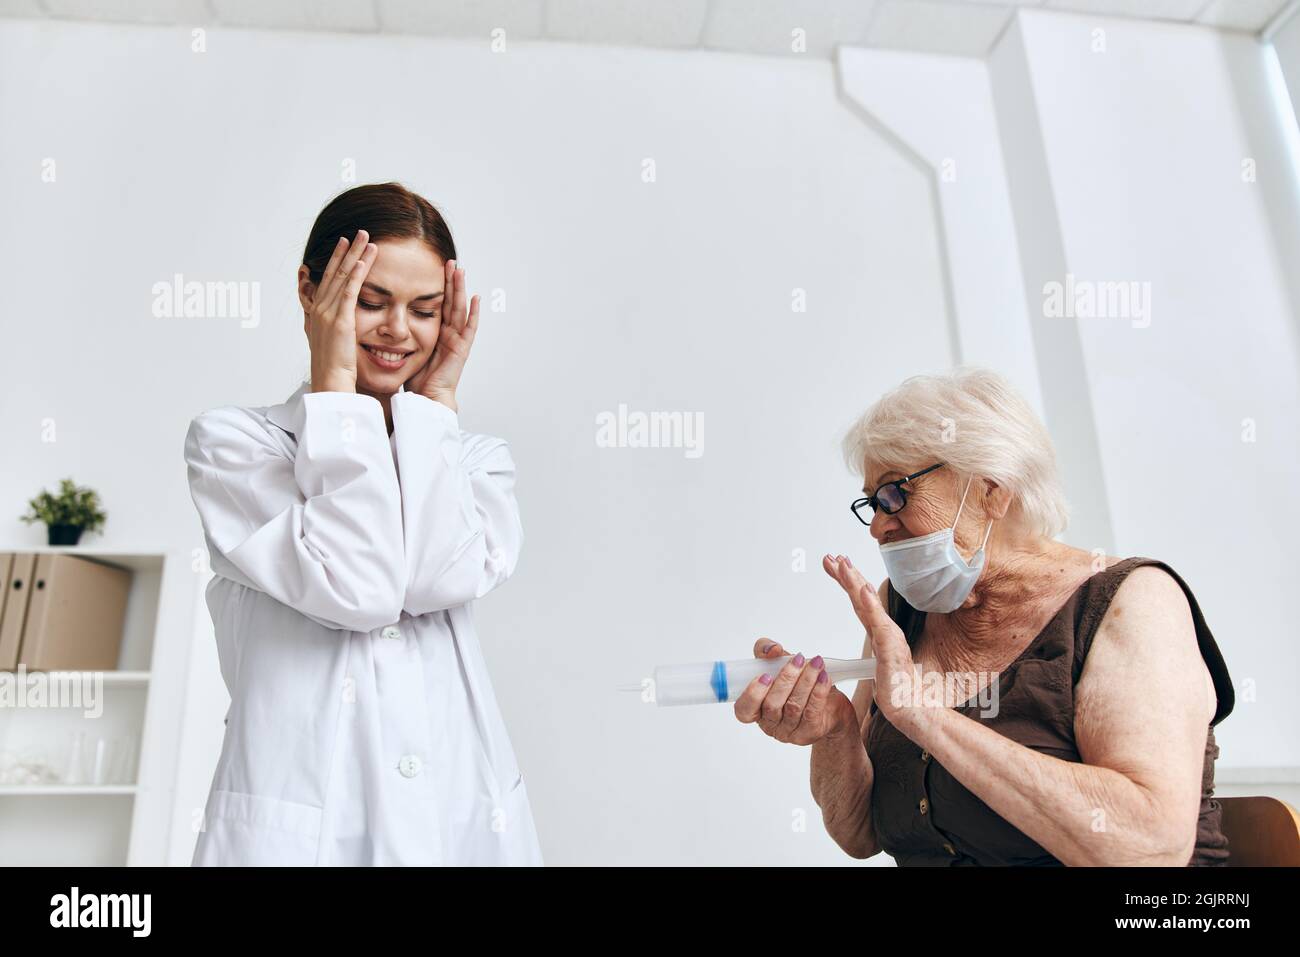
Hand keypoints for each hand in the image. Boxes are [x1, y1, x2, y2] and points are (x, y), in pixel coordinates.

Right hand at [306, 231, 377, 393]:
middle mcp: (320, 309)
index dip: (335, 261)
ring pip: (342, 277)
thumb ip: (331, 327)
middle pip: (334, 273)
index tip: (343, 244)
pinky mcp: (341, 320)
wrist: (331, 383)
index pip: (328, 280)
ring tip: (366, 238)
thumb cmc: (334, 369)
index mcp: (318, 313)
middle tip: (357, 233)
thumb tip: (334, 322)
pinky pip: (350, 291)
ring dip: (355, 255)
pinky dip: (356, 274)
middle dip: (346, 251)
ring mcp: (329, 313)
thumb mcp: (330, 343)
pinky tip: (364, 260)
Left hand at [407, 258, 478, 411]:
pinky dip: (473, 313)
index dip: (438, 286)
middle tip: (449, 261)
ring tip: (460, 270)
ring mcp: (457, 341)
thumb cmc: (416, 381)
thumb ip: (400, 336)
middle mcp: (448, 335)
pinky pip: (469, 329)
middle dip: (450, 281)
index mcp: (436, 334)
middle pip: (450, 302)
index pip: (437, 304)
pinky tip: (476, 298)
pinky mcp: (461, 350)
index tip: (434, 268)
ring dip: (461, 289)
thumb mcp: (405, 351)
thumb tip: (381, 323)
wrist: (425, 400)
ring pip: (460, 309)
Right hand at [733, 638, 858, 744]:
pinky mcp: (810, 732)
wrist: (829, 704)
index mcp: (757, 708)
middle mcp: (771, 723)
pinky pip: (812, 711)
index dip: (751, 695)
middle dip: (786, 679)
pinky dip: (818, 691)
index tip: (765, 675)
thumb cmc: (797, 684)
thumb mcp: (778, 663)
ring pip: (794, 706)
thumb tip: (772, 650)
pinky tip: (823, 677)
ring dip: (806, 681)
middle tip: (799, 660)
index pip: (744, 711)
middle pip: (772, 705)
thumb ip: (767, 651)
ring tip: (816, 663)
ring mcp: (790, 731)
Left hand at [823, 554, 930, 739]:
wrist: (913, 708)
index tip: (835, 565)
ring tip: (842, 564)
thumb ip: (877, 648)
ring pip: (868, 605)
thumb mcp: (880, 664)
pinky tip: (863, 590)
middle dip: (847, 574)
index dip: (849, 582)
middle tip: (832, 556)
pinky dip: (871, 606)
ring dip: (855, 583)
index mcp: (880, 632)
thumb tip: (874, 636)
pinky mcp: (892, 650)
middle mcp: (885, 631)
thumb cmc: (899, 688)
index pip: (861, 602)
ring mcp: (889, 638)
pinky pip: (878, 624)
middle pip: (862, 597)